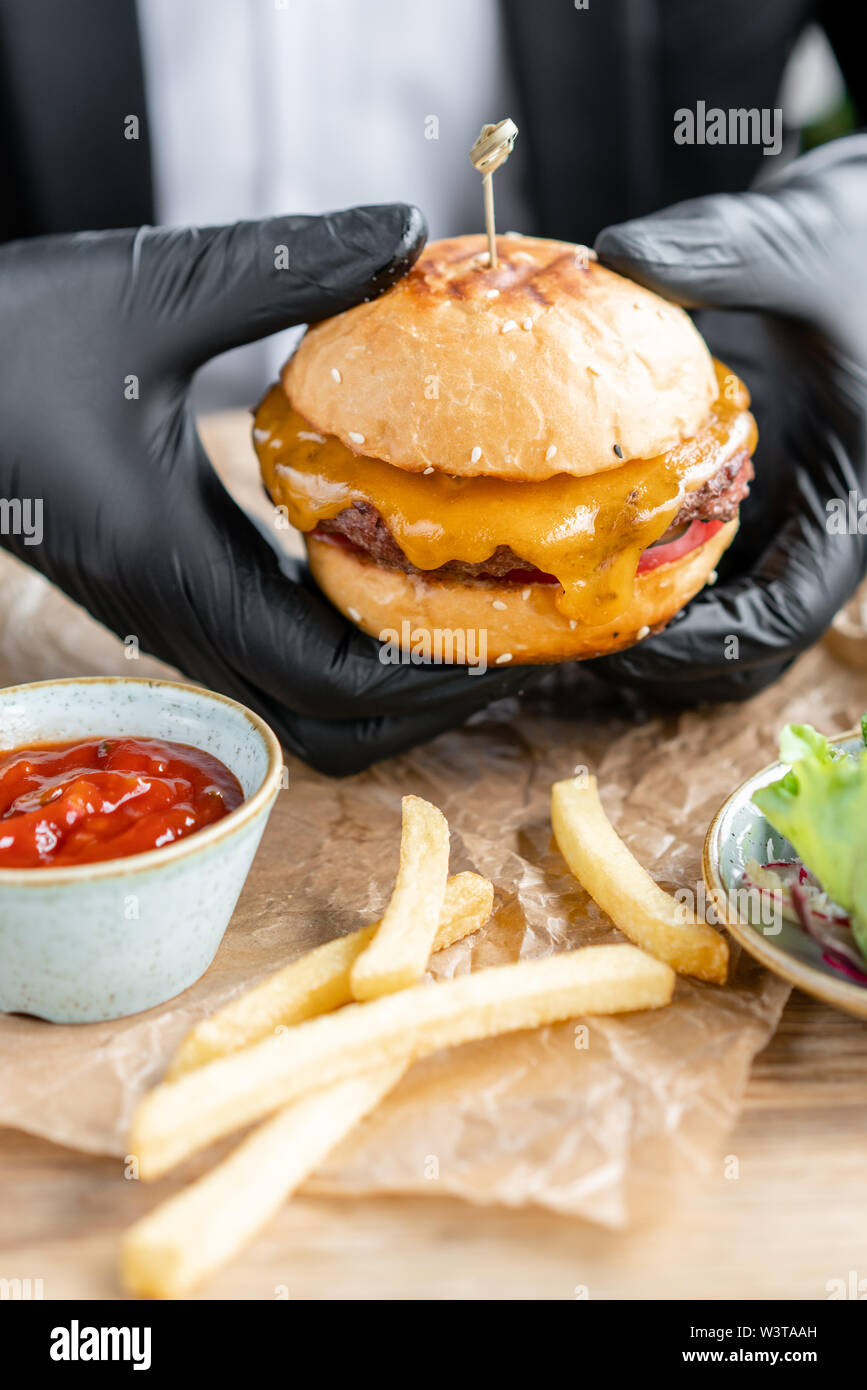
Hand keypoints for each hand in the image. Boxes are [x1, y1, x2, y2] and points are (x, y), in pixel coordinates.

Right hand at [0, 207, 525, 772]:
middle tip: (501, 649)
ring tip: (463, 620)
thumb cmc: (11, 335)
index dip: (429, 679)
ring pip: (295, 701)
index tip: (507, 647)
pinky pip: (270, 654)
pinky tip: (381, 574)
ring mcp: (170, 616)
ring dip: (384, 680)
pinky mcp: (167, 592)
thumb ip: (287, 265)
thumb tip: (404, 230)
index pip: (330, 679)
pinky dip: (341, 641)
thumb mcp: (155, 289)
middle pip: (324, 725)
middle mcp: (179, 617)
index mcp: (180, 569)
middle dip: (420, 704)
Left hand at [592, 136, 866, 701]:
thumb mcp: (798, 243)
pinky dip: (657, 564)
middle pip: (753, 641)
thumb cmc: (858, 242)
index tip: (630, 637)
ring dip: (661, 618)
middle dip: (674, 652)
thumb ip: (721, 252)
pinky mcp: (760, 489)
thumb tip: (618, 252)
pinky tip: (596, 538)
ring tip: (577, 598)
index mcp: (852, 494)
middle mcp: (822, 518)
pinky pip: (711, 558)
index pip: (790, 615)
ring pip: (731, 612)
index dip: (710, 645)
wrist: (865, 232)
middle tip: (585, 629)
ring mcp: (791, 510)